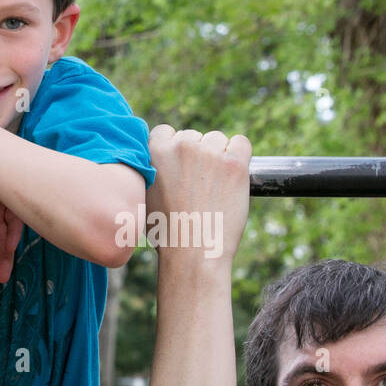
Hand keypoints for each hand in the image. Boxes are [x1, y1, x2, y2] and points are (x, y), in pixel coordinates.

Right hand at [146, 125, 250, 263]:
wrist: (193, 253)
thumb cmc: (167, 232)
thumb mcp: (143, 195)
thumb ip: (150, 171)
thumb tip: (159, 163)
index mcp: (154, 151)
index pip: (165, 131)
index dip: (173, 149)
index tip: (180, 167)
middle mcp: (181, 146)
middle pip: (193, 136)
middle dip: (196, 155)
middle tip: (198, 185)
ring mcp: (209, 153)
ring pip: (216, 139)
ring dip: (217, 156)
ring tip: (214, 186)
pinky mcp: (234, 164)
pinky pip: (241, 143)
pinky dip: (240, 155)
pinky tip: (233, 176)